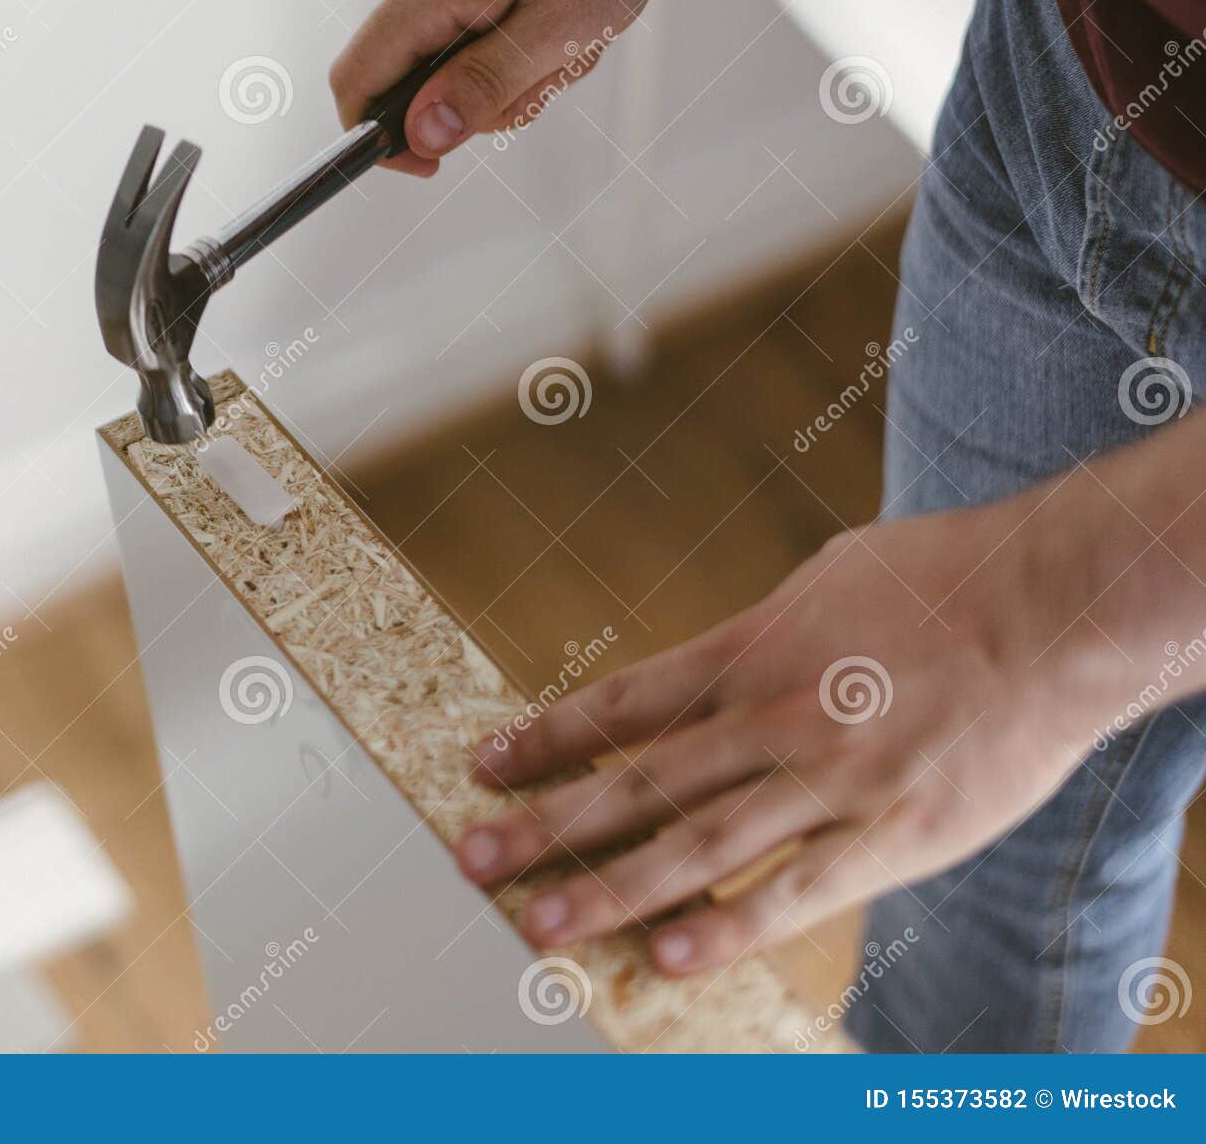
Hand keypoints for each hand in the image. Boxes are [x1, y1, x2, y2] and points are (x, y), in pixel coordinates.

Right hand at [329, 0, 652, 176]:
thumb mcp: (554, 29)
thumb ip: (485, 83)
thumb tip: (424, 134)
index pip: (357, 79)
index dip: (378, 137)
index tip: (428, 164)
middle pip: (408, 89)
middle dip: (474, 110)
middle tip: (536, 84)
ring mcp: (448, 1)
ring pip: (452, 83)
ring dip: (509, 90)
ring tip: (559, 54)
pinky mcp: (472, 6)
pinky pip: (480, 61)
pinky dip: (519, 69)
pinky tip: (555, 44)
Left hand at [452, 452, 1204, 976]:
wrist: (1059, 605)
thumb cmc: (945, 578)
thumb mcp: (825, 577)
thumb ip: (759, 632)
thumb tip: (712, 663)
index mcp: (753, 650)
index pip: (625, 703)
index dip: (549, 738)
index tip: (488, 765)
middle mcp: (775, 718)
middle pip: (640, 781)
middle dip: (548, 822)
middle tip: (472, 856)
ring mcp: (831, 781)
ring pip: (700, 844)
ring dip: (611, 886)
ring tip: (539, 920)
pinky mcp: (895, 833)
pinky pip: (798, 891)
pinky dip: (730, 926)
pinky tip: (668, 954)